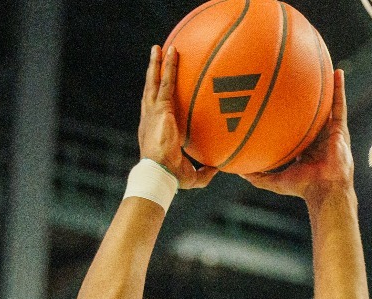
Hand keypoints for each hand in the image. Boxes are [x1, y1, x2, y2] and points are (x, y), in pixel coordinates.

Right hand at [139, 45, 216, 188]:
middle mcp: (152, 118)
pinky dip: (167, 65)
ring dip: (157, 64)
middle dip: (153, 75)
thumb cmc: (172, 177)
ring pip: (154, 82)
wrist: (160, 172)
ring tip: (159, 48)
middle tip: (156, 60)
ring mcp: (153, 111)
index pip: (158, 112)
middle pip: (151, 91)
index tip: (162, 93)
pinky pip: (165, 82)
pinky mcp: (159, 108)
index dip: (159, 101)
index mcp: (158, 131)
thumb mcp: (192, 175)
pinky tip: (170, 51)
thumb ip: (205, 171)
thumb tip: (220, 168)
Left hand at [242, 69, 353, 201]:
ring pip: (328, 103)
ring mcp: (330, 132)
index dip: (290, 115)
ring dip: (326, 85)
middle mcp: (318, 137)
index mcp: (305, 147)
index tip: (280, 101)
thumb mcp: (274, 181)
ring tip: (322, 65)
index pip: (297, 127)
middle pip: (312, 111)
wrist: (323, 189)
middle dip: (308, 96)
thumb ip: (257, 175)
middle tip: (298, 77)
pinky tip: (337, 72)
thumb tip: (236, 170)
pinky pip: (340, 104)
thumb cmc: (301, 187)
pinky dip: (339, 88)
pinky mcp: (340, 129)